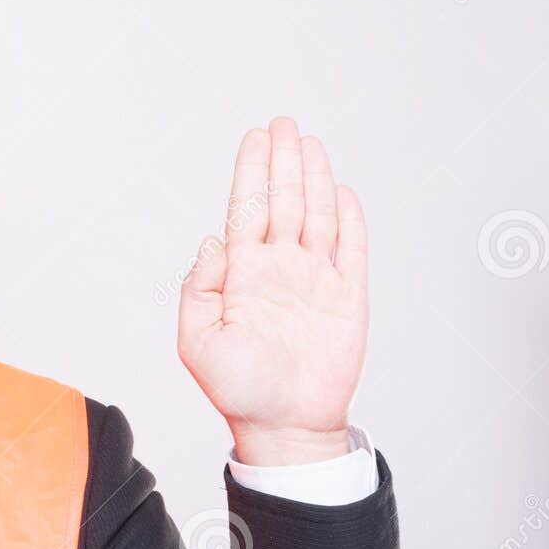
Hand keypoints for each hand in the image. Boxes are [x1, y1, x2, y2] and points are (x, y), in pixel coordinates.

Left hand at [177, 115, 368, 465]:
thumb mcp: (197, 342)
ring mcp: (314, 280)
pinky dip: (349, 219)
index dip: (252, 173)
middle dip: (282, 161)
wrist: (283, 425)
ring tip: (309, 142)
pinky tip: (341, 190)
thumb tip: (211, 241)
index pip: (247, 210)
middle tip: (283, 122)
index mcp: (242, 276)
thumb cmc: (237, 390)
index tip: (256, 138)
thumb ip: (199, 289)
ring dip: (313, 178)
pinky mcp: (347, 298)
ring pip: (316, 216)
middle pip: (282, 202)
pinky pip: (351, 250)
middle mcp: (278, 270)